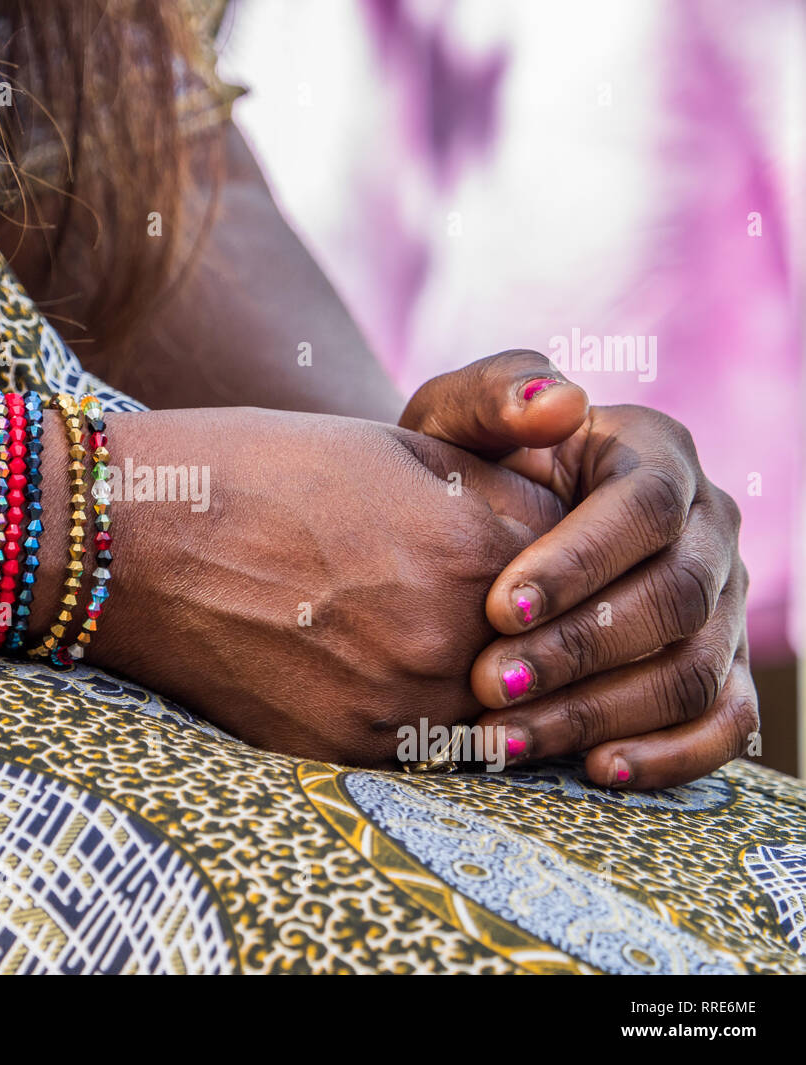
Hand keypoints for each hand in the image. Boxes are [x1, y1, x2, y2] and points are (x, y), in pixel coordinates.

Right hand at [89, 406, 564, 764]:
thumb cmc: (264, 471)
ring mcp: (400, 704)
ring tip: (424, 630)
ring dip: (484, 679)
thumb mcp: (398, 446)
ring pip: (496, 711)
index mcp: (474, 547)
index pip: (582, 574)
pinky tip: (375, 663)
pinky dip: (422, 713)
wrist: (139, 536)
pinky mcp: (349, 750)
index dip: (559, 560)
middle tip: (492, 601)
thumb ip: (503, 487)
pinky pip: (426, 746)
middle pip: (549, 655)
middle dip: (532, 627)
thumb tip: (565, 523)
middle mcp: (452, 636)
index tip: (528, 552)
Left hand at [401, 351, 755, 787]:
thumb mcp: (458, 419)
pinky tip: (596, 769)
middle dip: (576, 650)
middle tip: (486, 686)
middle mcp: (706, 529)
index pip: (642, 509)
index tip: (499, 608)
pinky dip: (673, 755)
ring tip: (504, 740)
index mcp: (656, 456)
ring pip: (692, 670)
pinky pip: (726, 722)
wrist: (478, 523)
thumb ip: (495, 393)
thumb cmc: (467, 467)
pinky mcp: (722, 670)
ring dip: (599, 711)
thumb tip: (561, 402)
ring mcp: (722, 605)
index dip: (578, 562)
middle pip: (672, 598)